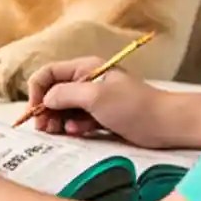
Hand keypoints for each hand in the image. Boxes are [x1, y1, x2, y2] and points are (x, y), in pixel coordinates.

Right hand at [27, 57, 173, 148]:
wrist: (164, 124)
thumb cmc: (132, 106)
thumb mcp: (95, 96)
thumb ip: (66, 94)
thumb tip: (45, 99)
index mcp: (85, 68)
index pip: (49, 73)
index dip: (37, 91)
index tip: (36, 112)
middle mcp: (87, 82)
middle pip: (54, 92)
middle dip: (45, 109)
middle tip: (45, 128)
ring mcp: (94, 101)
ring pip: (64, 109)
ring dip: (58, 120)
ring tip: (61, 132)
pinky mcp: (101, 118)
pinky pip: (77, 121)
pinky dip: (73, 127)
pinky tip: (78, 132)